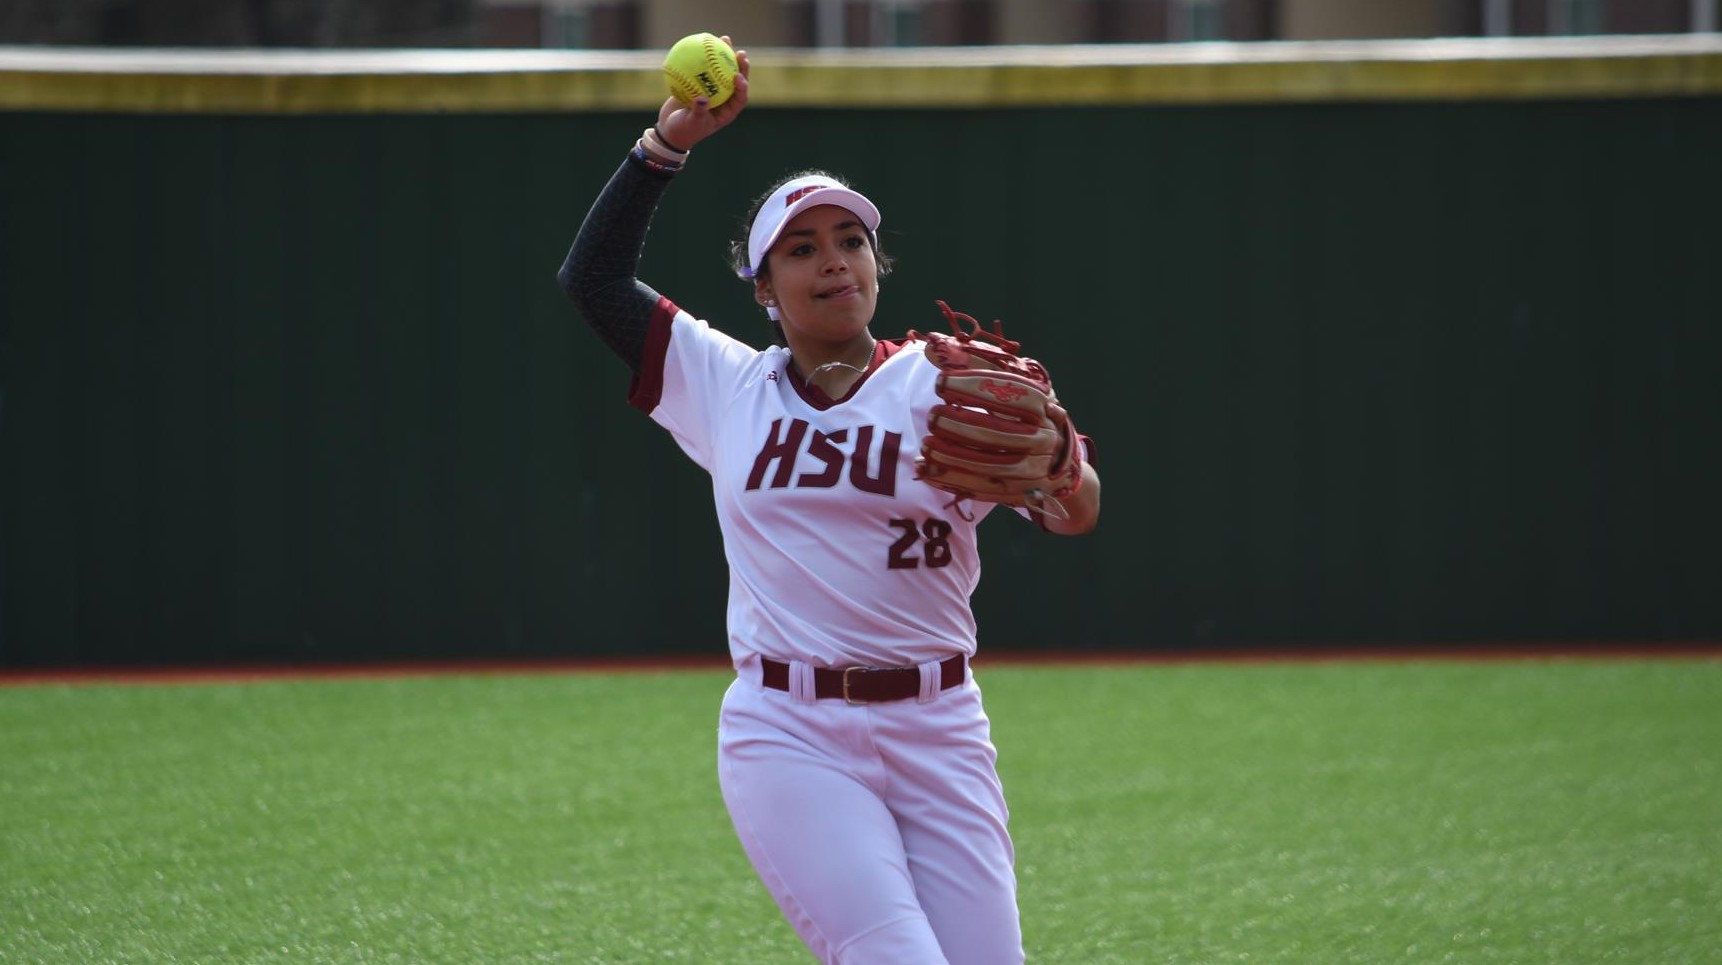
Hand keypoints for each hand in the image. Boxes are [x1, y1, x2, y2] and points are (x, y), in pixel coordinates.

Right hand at [655, 37, 749, 151]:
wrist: (669, 129)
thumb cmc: (684, 131)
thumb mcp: (691, 124)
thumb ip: (698, 112)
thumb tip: (702, 99)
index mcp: (726, 111)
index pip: (740, 97)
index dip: (742, 86)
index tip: (738, 76)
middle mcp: (722, 99)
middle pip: (734, 80)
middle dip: (740, 66)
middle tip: (739, 53)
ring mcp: (711, 90)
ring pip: (721, 70)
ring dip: (723, 55)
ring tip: (724, 39)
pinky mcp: (699, 83)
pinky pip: (703, 68)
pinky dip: (703, 56)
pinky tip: (699, 43)